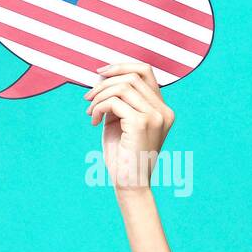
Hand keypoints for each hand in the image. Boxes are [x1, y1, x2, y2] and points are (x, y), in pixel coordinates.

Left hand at [84, 62, 173, 190]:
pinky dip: (99, 107)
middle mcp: (163, 111)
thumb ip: (119, 101)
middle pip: (132, 76)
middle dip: (104, 83)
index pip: (146, 72)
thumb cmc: (123, 157)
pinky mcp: (141, 123)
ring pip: (122, 87)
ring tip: (90, 112)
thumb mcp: (121, 123)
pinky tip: (93, 121)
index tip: (100, 74)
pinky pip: (114, 102)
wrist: (130, 185)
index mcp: (162, 109)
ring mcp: (155, 116)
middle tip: (88, 98)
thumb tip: (102, 78)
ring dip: (99, 96)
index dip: (122, 66)